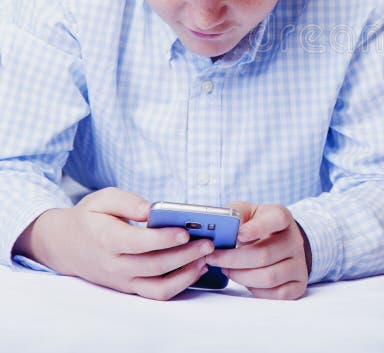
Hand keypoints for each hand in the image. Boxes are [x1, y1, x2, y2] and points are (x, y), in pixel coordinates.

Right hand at [14, 188, 211, 299]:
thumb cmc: (90, 218)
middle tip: (208, 242)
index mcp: (107, 240)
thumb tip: (152, 209)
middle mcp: (115, 265)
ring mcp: (123, 280)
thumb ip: (128, 201)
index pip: (138, 243)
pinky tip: (196, 268)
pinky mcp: (130, 288)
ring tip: (206, 257)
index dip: (163, 238)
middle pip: (155, 265)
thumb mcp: (103, 199)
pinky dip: (180, 285)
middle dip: (185, 254)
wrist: (66, 245)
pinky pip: (157, 294)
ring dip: (187, 274)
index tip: (185, 230)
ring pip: (159, 286)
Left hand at [206, 202, 308, 299]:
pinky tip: (245, 280)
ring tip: (226, 270)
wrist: (279, 240)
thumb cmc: (257, 226)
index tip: (237, 235)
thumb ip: (233, 214)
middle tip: (214, 258)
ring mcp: (299, 263)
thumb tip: (220, 227)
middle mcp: (295, 240)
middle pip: (265, 254)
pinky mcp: (299, 283)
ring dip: (241, 277)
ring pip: (269, 277)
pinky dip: (255, 290)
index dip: (257, 228)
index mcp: (283, 218)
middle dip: (234, 260)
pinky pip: (276, 294)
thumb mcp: (246, 212)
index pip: (277, 219)